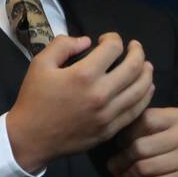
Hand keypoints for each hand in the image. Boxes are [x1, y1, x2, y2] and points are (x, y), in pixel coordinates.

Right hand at [6, 32, 154, 171]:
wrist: (31, 138)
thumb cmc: (34, 99)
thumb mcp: (40, 64)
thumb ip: (63, 45)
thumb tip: (87, 41)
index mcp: (83, 75)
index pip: (113, 48)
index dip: (113, 38)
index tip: (106, 39)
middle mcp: (101, 94)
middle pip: (134, 67)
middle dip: (138, 52)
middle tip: (135, 47)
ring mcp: (108, 114)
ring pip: (141, 89)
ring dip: (147, 72)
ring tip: (145, 64)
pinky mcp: (110, 129)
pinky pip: (136, 110)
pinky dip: (145, 96)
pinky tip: (146, 87)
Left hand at [106, 108, 177, 176]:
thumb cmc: (172, 153)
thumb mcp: (162, 132)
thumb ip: (142, 127)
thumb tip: (112, 134)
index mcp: (177, 117)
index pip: (143, 121)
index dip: (125, 135)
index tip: (118, 145)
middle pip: (140, 147)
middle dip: (120, 159)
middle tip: (113, 167)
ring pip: (142, 167)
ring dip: (126, 175)